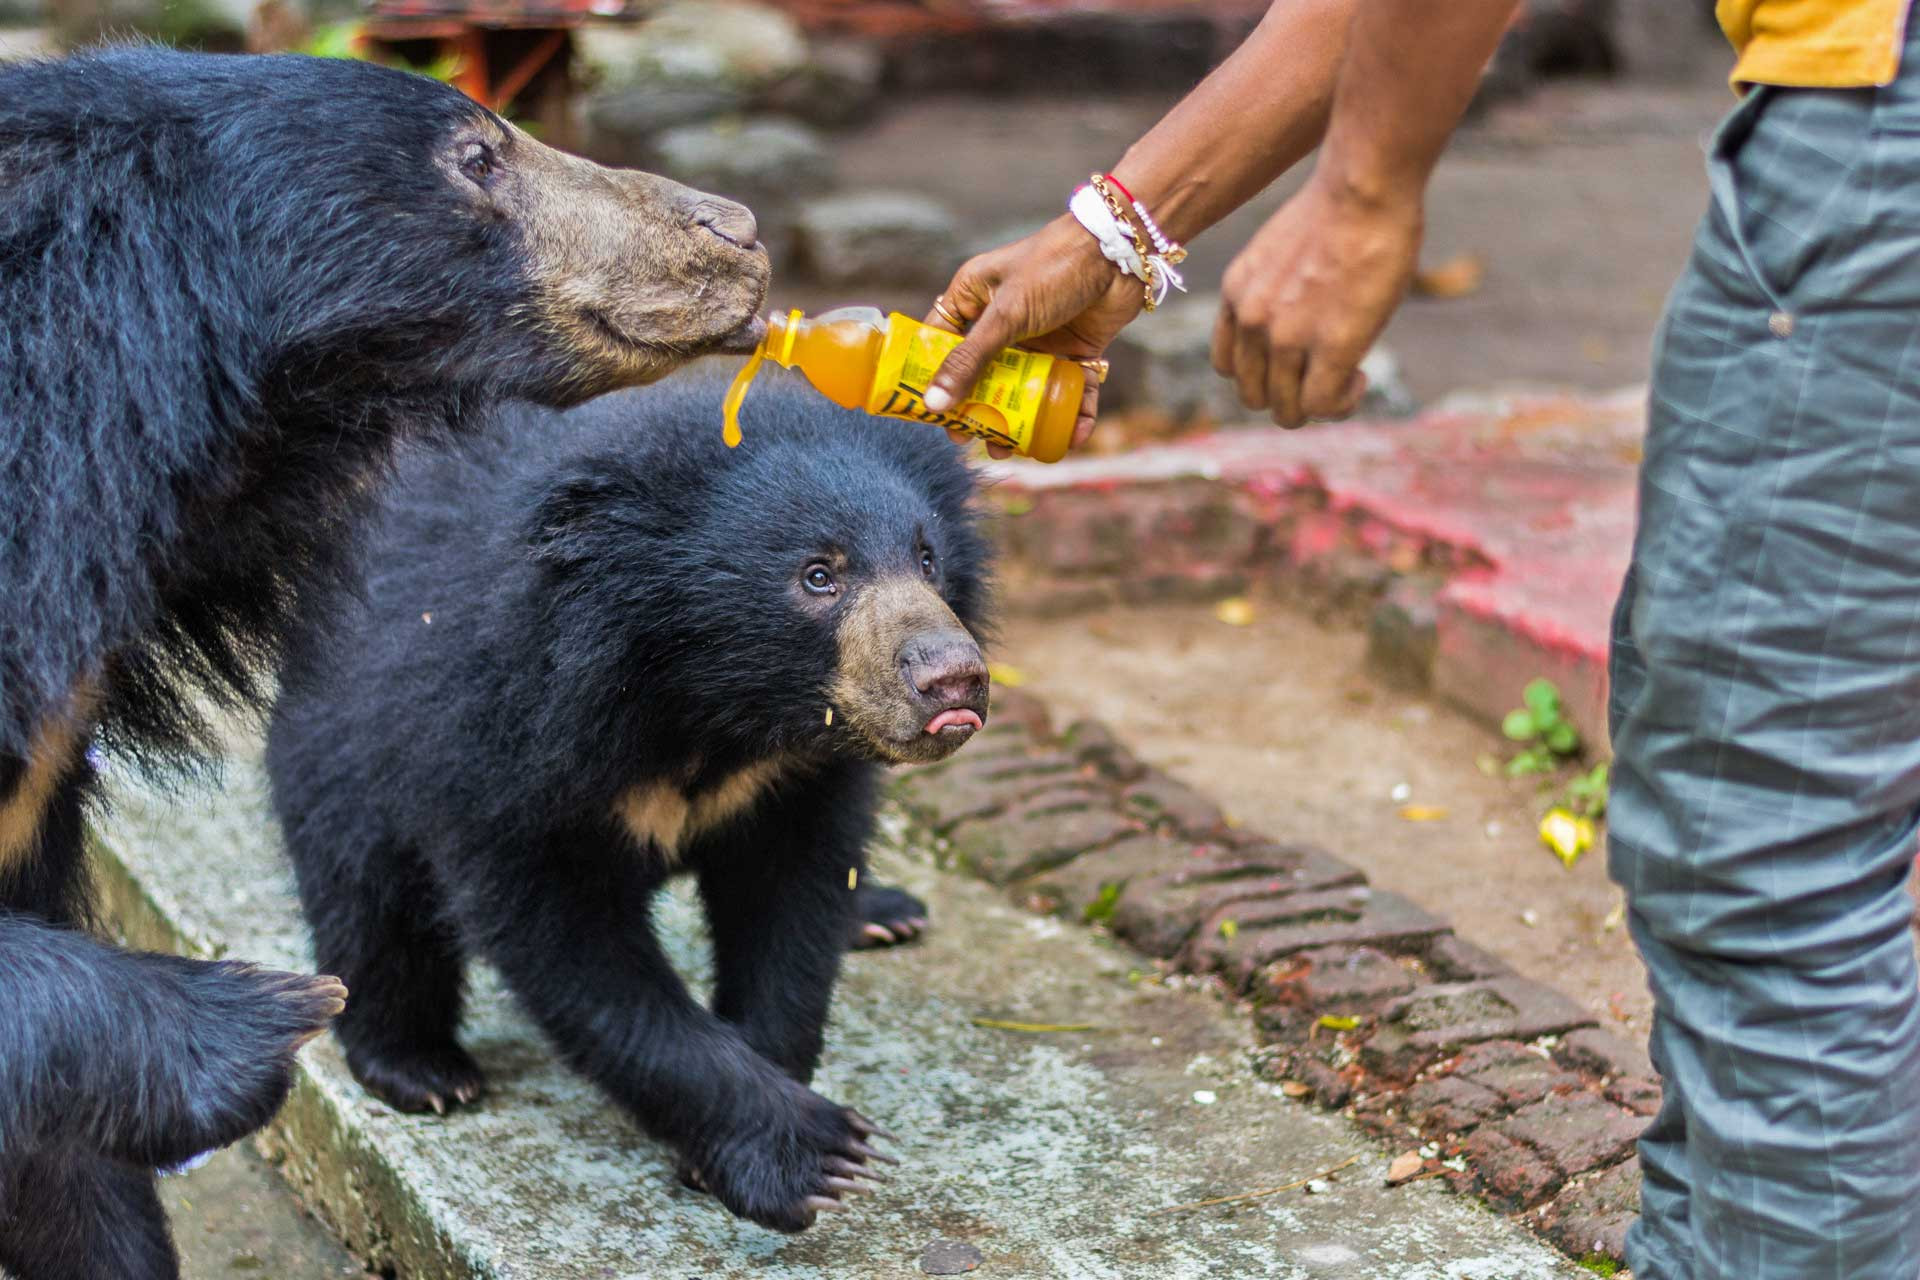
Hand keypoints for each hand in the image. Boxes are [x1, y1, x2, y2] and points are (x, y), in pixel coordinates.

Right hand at [921, 215, 1142, 457]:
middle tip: (972, 439)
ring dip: (1021, 421)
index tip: (930, 412)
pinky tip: (1071, 435)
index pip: (941, 342)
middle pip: (983, 375)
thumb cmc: (1054, 267)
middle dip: (979, 409)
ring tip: (1013, 449)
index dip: (933, 377)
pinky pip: (1068, 390)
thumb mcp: (1006, 316)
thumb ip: (970, 361)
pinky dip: (1071, 414)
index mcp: (975, 298)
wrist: (1121, 251)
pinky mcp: (1074, 351)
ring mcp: (1040, 338)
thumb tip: (934, 404)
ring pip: (1025, 389)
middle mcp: (1004, 320)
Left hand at [1212, 171, 1422, 427]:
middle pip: (1254, 395)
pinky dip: (1341, 404)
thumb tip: (1301, 309)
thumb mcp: (1281, 250)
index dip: (1262, 373)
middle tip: (1326, 373)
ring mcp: (1286, 336)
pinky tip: (1359, 378)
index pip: (1227, 365)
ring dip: (1319, 402)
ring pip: (1287, 410)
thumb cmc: (1338, 206)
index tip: (1296, 359)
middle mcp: (1250, 320)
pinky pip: (1322, 406)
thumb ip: (1276, 286)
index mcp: (1235, 293)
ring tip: (1349, 375)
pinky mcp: (1329, 346)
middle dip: (1290, 394)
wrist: (1363, 186)